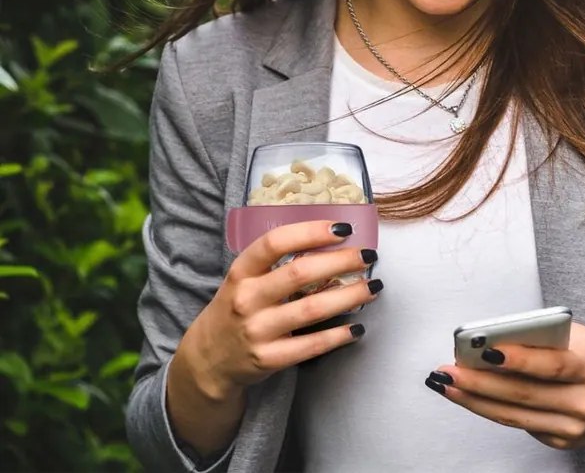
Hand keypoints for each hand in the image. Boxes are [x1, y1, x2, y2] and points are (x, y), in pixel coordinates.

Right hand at [179, 220, 382, 399]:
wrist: (208, 359)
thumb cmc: (238, 306)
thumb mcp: (246, 278)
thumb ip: (277, 260)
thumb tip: (330, 238)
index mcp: (242, 271)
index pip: (275, 242)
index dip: (311, 231)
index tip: (342, 228)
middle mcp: (247, 298)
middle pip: (300, 273)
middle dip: (341, 261)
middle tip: (368, 255)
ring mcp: (257, 331)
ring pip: (312, 309)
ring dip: (349, 296)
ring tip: (373, 286)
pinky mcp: (268, 359)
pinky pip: (311, 345)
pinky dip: (338, 336)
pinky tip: (357, 327)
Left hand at [426, 322, 584, 450]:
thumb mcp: (582, 337)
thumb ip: (544, 338)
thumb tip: (494, 338)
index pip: (551, 364)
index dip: (518, 357)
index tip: (485, 348)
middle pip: (523, 394)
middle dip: (478, 382)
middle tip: (447, 369)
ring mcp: (574, 428)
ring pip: (514, 415)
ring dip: (474, 399)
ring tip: (447, 383)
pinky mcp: (562, 442)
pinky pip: (521, 424)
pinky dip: (493, 409)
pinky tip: (471, 396)